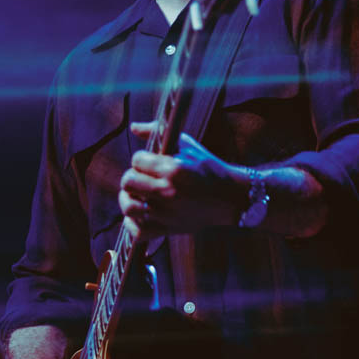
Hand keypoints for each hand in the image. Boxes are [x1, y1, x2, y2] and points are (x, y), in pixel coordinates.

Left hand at [118, 124, 243, 236]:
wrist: (230, 198)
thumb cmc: (208, 168)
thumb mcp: (187, 145)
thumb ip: (157, 132)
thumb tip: (133, 127)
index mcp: (173, 169)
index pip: (137, 160)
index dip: (141, 159)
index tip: (150, 162)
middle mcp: (168, 191)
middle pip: (128, 181)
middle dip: (132, 176)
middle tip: (142, 178)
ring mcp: (167, 213)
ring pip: (128, 207)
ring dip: (128, 199)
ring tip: (137, 196)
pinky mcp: (168, 229)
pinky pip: (138, 231)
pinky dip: (134, 224)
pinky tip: (142, 214)